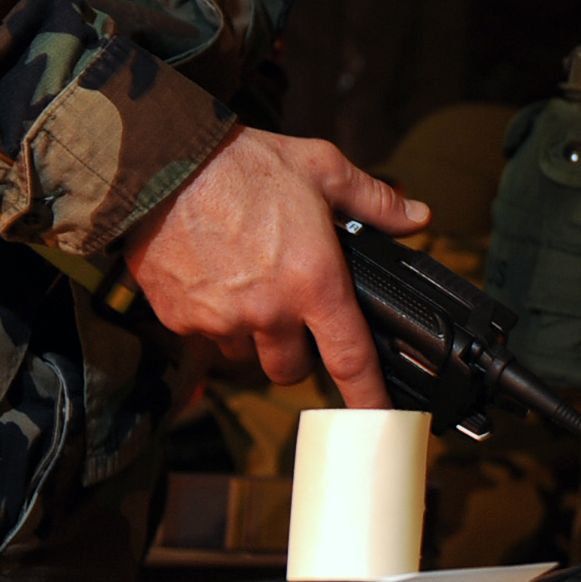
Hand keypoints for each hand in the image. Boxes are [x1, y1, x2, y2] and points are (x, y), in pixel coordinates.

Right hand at [121, 127, 427, 407]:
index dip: (369, 398)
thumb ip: (376, 200)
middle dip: (298, 351)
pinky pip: (206, 336)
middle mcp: (269, 312)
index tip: (380, 419)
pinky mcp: (180, 320)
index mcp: (314, 282)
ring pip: (247, 353)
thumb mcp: (323, 168)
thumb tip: (418, 216)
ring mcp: (221, 320)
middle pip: (292, 370)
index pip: (350, 360)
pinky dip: (215, 318)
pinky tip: (215, 275)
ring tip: (250, 280)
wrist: (162, 162)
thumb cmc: (243, 164)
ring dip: (254, 334)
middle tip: (294, 307)